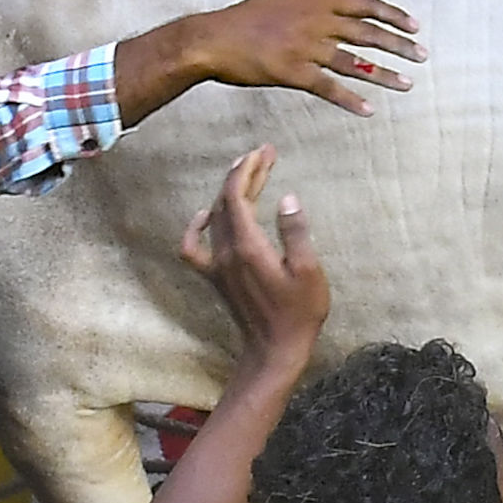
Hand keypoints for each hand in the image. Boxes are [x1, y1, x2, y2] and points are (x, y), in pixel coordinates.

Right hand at [137, 0, 421, 116]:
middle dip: (398, 44)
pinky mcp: (292, 72)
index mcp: (313, 1)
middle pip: (366, 32)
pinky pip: (328, 87)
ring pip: (353, 61)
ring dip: (384, 74)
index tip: (414, 25)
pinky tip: (369, 110)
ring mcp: (304, 47)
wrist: (209, 39)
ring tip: (408, 85)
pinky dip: (350, 99)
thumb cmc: (240, 18)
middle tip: (422, 56)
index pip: (362, 3)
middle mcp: (314, 21)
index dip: (391, 13)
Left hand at [181, 147, 329, 370]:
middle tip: (264, 155)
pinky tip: (207, 216)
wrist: (275, 350)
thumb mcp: (308, 271)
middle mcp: (226, 252)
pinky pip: (194, 247)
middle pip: (226, 201)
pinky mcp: (216, 277)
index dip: (249, 170)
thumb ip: (295, 232)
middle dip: (243, 174)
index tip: (265, 152)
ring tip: (248, 176)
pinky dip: (197, 227)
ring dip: (229, 192)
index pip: (238, 196)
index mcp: (248, 247)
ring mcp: (217, 265)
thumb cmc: (299, 314)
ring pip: (215, 217)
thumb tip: (287, 198)